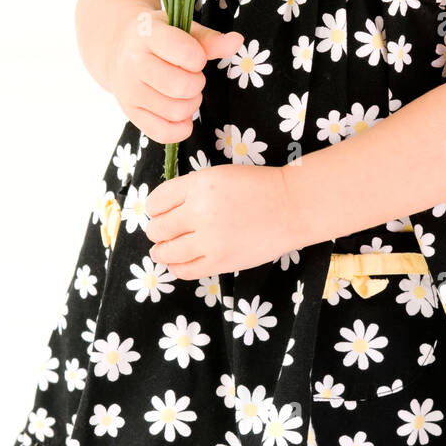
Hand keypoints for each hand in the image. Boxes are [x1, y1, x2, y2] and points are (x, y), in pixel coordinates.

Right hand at [109, 10, 243, 144]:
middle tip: (190, 76)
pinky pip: (163, 133)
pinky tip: (180, 114)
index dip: (199, 58)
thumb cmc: (159, 38)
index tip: (193, 56)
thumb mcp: (182, 30)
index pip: (187, 54)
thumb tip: (237, 41)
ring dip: (191, 104)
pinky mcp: (130, 113)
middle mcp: (134, 63)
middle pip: (183, 87)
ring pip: (177, 111)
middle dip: (197, 83)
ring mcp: (128, 90)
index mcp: (148, 35)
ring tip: (184, 92)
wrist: (118, 49)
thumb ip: (210, 39)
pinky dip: (180, 128)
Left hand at [144, 163, 296, 278]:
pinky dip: (176, 267)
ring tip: (162, 249)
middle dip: (156, 230)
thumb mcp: (219, 175)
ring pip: (167, 251)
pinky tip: (178, 261)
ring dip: (161, 251)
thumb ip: (190, 190)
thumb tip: (163, 210)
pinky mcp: (220, 261)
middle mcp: (200, 212)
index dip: (154, 208)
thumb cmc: (257, 187)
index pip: (157, 201)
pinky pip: (186, 270)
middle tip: (161, 231)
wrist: (291, 206)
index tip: (158, 212)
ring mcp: (209, 240)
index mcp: (199, 184)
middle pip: (158, 228)